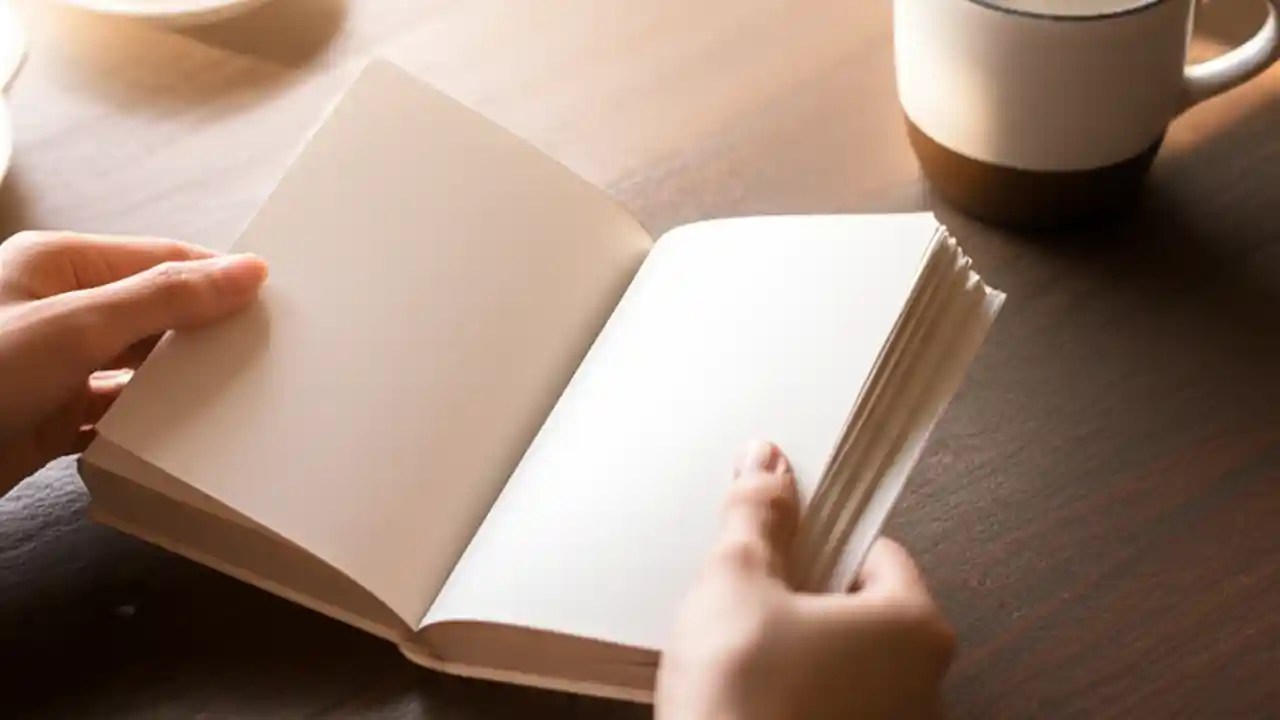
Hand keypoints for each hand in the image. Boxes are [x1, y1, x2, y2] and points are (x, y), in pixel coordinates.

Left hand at [0, 232, 267, 495]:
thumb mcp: (77, 326)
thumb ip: (166, 297)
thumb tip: (252, 269)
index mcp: (61, 265)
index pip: (162, 259)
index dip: (219, 277)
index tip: (281, 306)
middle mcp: (60, 309)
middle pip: (155, 312)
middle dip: (206, 333)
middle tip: (273, 356)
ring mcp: (54, 367)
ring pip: (139, 368)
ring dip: (182, 383)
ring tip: (244, 398)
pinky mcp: (50, 420)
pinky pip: (117, 416)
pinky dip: (151, 426)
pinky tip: (189, 438)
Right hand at [656, 441, 955, 719]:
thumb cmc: (741, 702)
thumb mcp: (736, 582)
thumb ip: (758, 515)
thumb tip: (766, 465)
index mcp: (914, 625)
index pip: (876, 551)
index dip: (819, 543)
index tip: (780, 546)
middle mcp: (924, 684)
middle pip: (863, 609)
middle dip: (806, 601)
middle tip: (751, 605)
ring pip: (846, 665)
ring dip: (800, 654)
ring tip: (745, 657)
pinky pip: (832, 706)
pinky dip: (797, 697)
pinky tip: (752, 700)